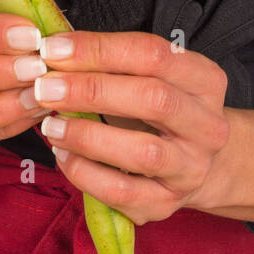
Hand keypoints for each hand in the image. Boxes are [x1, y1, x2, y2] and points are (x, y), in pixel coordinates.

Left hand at [31, 31, 230, 223]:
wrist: (192, 168)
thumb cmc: (159, 117)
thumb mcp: (151, 81)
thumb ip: (115, 65)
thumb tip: (55, 52)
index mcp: (206, 82)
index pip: (154, 54)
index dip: (99, 49)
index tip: (52, 50)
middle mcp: (207, 126)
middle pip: (153, 99)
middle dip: (91, 90)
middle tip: (45, 87)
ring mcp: (190, 169)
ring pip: (142, 152)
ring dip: (87, 136)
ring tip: (51, 126)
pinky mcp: (167, 203)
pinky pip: (122, 191)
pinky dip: (85, 173)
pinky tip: (63, 157)